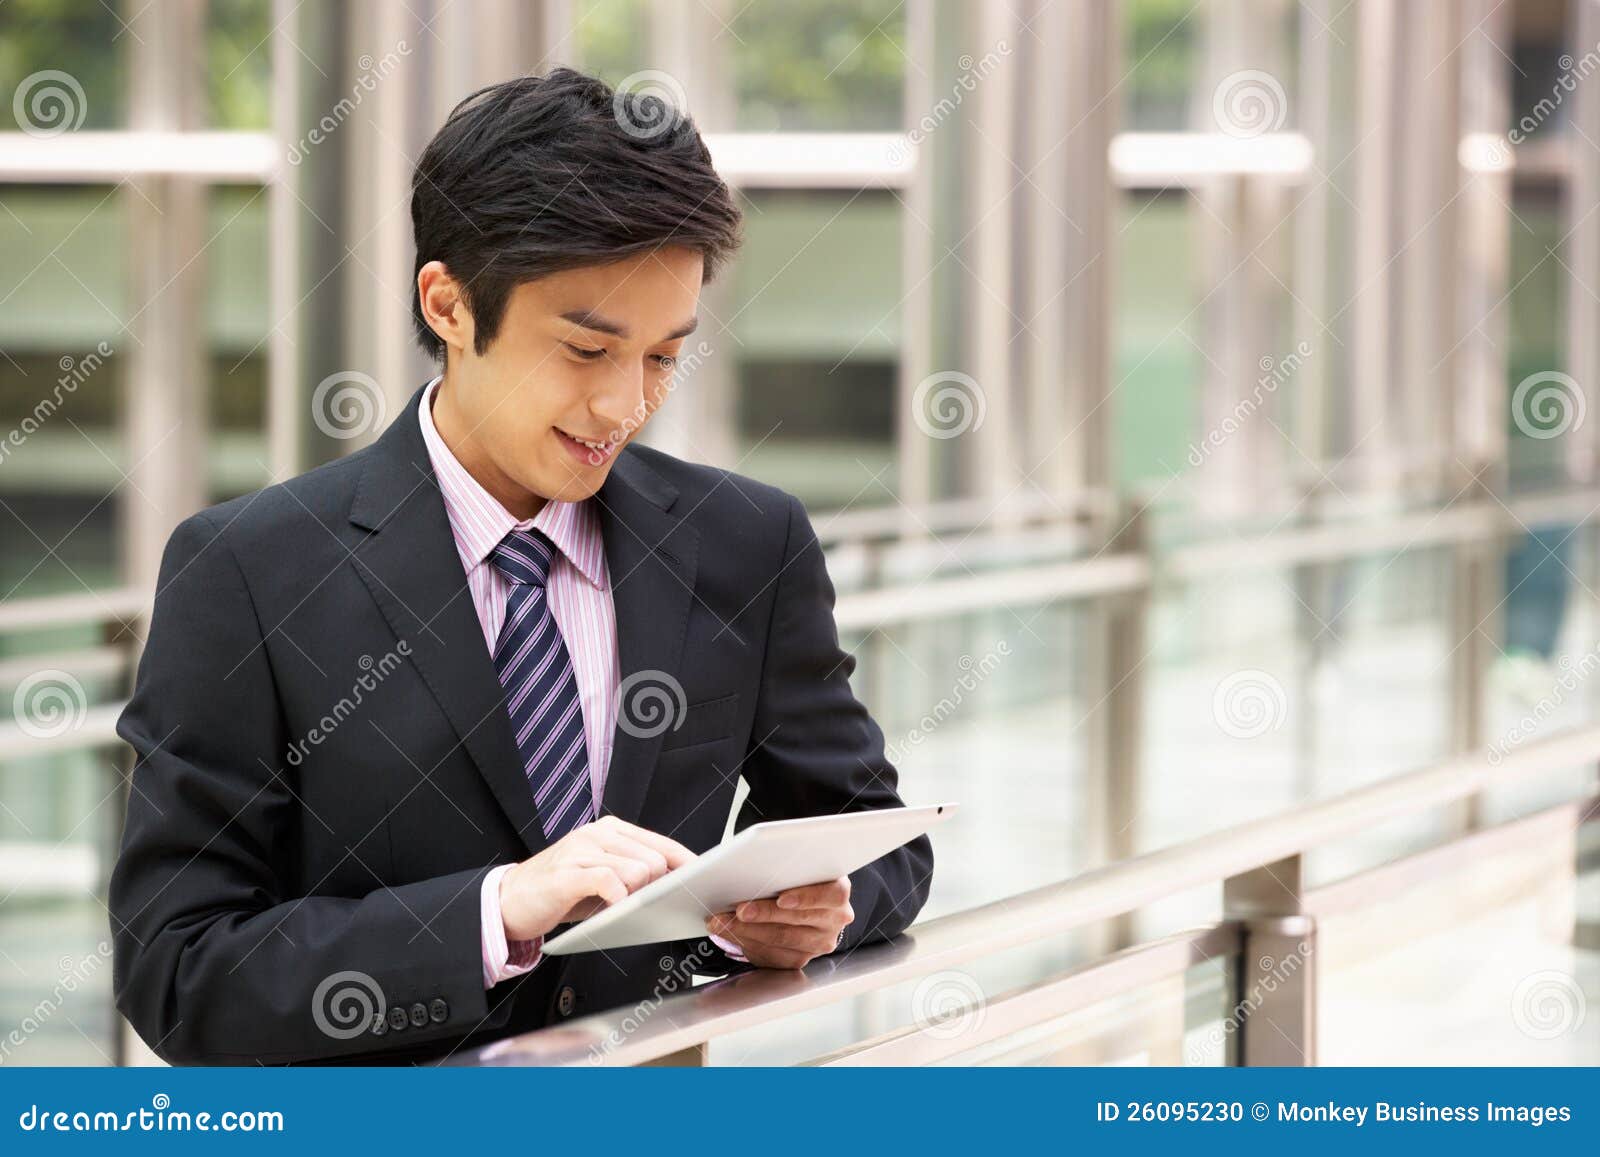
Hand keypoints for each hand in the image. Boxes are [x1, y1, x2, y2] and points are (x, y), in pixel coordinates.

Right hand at [498, 815, 693, 941]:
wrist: (510, 900)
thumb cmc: (561, 891)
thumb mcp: (602, 877)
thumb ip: (634, 872)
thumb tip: (675, 883)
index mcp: (611, 831)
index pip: (662, 844)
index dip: (686, 864)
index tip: (703, 881)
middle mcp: (598, 834)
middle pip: (655, 860)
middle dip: (656, 887)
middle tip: (637, 904)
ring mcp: (581, 850)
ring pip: (637, 870)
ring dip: (634, 896)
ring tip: (615, 907)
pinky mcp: (567, 872)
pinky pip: (609, 882)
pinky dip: (617, 899)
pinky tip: (610, 909)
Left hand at [705, 876, 852, 969]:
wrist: (802, 900)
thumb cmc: (797, 878)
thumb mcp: (798, 867)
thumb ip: (786, 866)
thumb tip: (751, 863)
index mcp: (838, 891)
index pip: (831, 895)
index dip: (806, 897)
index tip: (781, 898)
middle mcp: (834, 920)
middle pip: (799, 920)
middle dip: (764, 914)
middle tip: (739, 910)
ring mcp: (819, 943)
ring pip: (782, 940)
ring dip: (748, 930)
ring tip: (724, 921)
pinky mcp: (801, 959)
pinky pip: (773, 956)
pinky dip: (748, 943)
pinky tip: (731, 932)